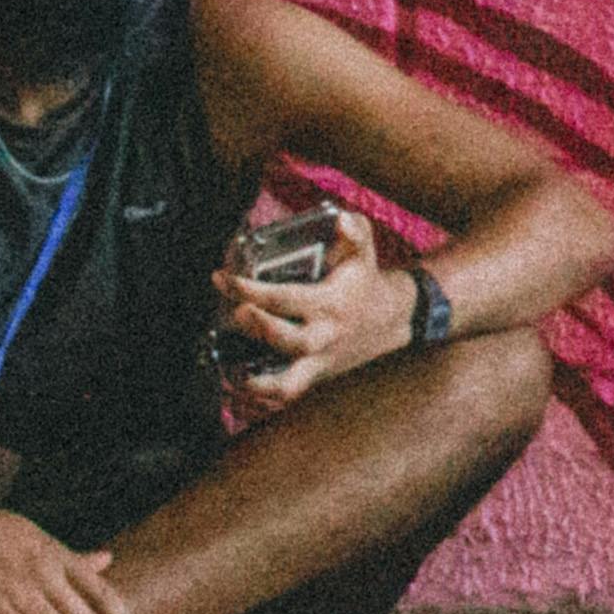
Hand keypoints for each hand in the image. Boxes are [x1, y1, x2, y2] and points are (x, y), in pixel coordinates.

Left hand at [213, 213, 409, 413]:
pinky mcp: (315, 376)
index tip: (222, 279)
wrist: (391, 320)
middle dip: (258, 328)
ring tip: (229, 372)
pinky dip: (262, 395)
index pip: (286, 297)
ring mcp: (320, 361)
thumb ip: (354, 230)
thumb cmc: (364, 283)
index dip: (251, 289)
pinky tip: (238, 384)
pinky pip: (287, 395)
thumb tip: (341, 219)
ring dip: (257, 381)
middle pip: (287, 339)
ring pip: (288, 383)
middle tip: (235, 313)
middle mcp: (324, 336)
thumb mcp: (363, 252)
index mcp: (330, 304)